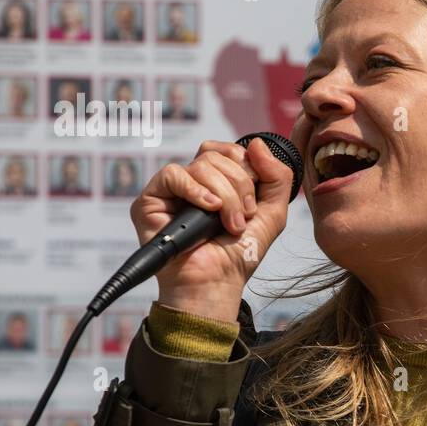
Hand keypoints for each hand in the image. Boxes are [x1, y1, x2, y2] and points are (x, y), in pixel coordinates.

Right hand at [130, 138, 293, 321]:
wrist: (218, 282)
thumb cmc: (239, 254)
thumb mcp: (272, 212)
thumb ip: (276, 176)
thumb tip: (257, 143)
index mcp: (218, 182)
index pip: (230, 150)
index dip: (247, 167)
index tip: (253, 201)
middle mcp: (193, 182)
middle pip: (217, 154)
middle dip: (240, 185)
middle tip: (242, 217)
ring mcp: (171, 191)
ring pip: (201, 164)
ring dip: (225, 196)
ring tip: (228, 224)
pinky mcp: (150, 201)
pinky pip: (173, 174)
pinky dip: (196, 190)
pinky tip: (209, 209)